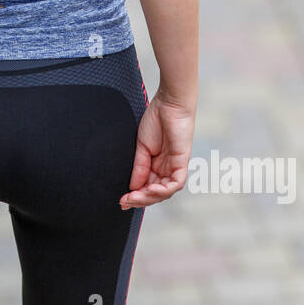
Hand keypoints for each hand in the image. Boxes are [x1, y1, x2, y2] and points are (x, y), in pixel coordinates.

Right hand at [120, 94, 193, 208]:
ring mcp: (175, 166)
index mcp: (156, 164)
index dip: (135, 195)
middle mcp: (166, 168)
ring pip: (165, 191)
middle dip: (140, 200)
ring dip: (149, 197)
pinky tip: (150, 189)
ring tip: (135, 197)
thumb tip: (133, 187)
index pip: (146, 186)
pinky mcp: (182, 162)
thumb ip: (139, 167)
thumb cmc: (156, 119)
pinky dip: (163, 190)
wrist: (169, 102)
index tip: (121, 200)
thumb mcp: (142, 147)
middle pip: (155, 193)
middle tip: (125, 202)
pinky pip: (176, 183)